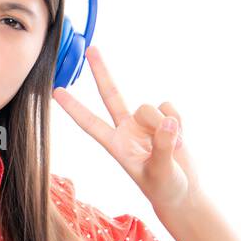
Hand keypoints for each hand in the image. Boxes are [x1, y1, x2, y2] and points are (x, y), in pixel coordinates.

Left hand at [52, 45, 198, 209]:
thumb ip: (162, 147)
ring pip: (151, 107)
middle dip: (102, 72)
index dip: (74, 108)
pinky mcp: (164, 120)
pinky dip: (178, 123)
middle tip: (91, 48)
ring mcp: (145, 124)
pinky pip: (170, 108)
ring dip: (166, 126)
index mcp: (116, 145)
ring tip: (172, 148)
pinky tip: (179, 140)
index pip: (90, 123)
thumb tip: (167, 121)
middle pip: (111, 95)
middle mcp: (126, 130)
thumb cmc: (166, 188)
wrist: (183, 191)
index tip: (56, 92)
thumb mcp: (161, 172)